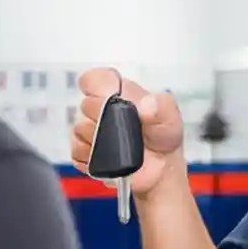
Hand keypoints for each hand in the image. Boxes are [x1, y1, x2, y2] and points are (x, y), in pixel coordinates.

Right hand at [70, 67, 184, 196]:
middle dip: (106, 119)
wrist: (159, 170)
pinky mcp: (83, 151)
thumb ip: (163, 108)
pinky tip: (111, 160)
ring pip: (80, 130)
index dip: (97, 87)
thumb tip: (147, 105)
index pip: (96, 78)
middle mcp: (102, 107)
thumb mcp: (171, 121)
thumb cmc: (162, 140)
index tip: (109, 101)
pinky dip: (92, 158)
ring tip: (123, 148)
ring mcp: (90, 129)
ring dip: (101, 142)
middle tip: (127, 131)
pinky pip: (76, 152)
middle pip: (86, 105)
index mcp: (121, 92)